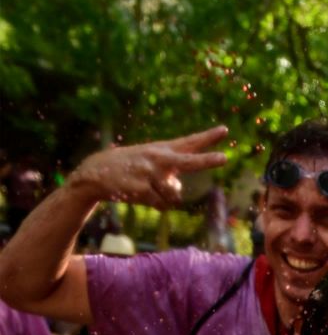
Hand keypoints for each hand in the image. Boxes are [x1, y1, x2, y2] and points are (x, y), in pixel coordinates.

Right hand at [67, 127, 227, 209]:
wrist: (96, 173)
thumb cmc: (129, 168)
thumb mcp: (150, 165)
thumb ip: (170, 175)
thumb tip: (178, 192)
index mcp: (162, 149)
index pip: (189, 142)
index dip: (208, 137)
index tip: (225, 130)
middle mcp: (158, 158)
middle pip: (189, 162)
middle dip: (207, 161)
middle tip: (224, 158)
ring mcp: (150, 173)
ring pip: (174, 195)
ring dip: (165, 197)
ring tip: (146, 187)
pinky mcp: (142, 189)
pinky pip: (161, 204)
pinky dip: (154, 204)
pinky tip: (138, 194)